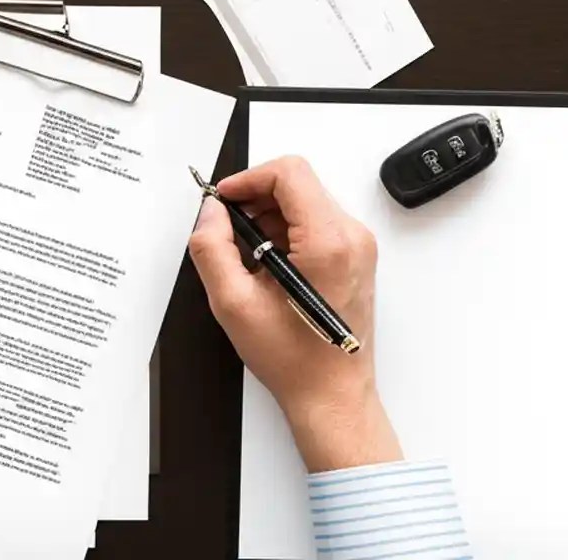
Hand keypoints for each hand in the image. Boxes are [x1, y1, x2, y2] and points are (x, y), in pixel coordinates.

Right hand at [189, 157, 401, 471]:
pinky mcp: (355, 257)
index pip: (289, 173)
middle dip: (256, 200)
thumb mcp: (234, 303)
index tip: (224, 200)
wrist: (332, 395)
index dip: (248, 179)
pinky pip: (316, 223)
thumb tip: (210, 214)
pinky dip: (286, 233)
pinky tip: (269, 267)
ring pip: (305, 202)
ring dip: (269, 219)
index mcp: (328, 242)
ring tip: (250, 259)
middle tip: (229, 231)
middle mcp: (351, 237)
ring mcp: (358, 247)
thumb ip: (213, 249)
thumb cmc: (294, 360)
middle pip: (297, 184)